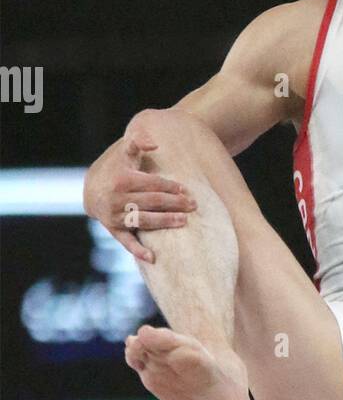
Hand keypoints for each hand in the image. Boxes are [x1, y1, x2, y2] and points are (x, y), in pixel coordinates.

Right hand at [83, 128, 196, 262]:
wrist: (91, 189)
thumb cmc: (116, 168)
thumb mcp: (124, 152)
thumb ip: (138, 142)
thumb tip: (155, 144)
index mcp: (122, 179)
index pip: (152, 184)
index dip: (171, 187)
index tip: (186, 190)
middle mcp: (117, 199)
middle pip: (152, 202)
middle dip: (174, 203)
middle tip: (193, 206)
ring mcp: (115, 216)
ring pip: (144, 220)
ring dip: (164, 222)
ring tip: (183, 221)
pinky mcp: (113, 229)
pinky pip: (126, 241)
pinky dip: (138, 250)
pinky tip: (153, 258)